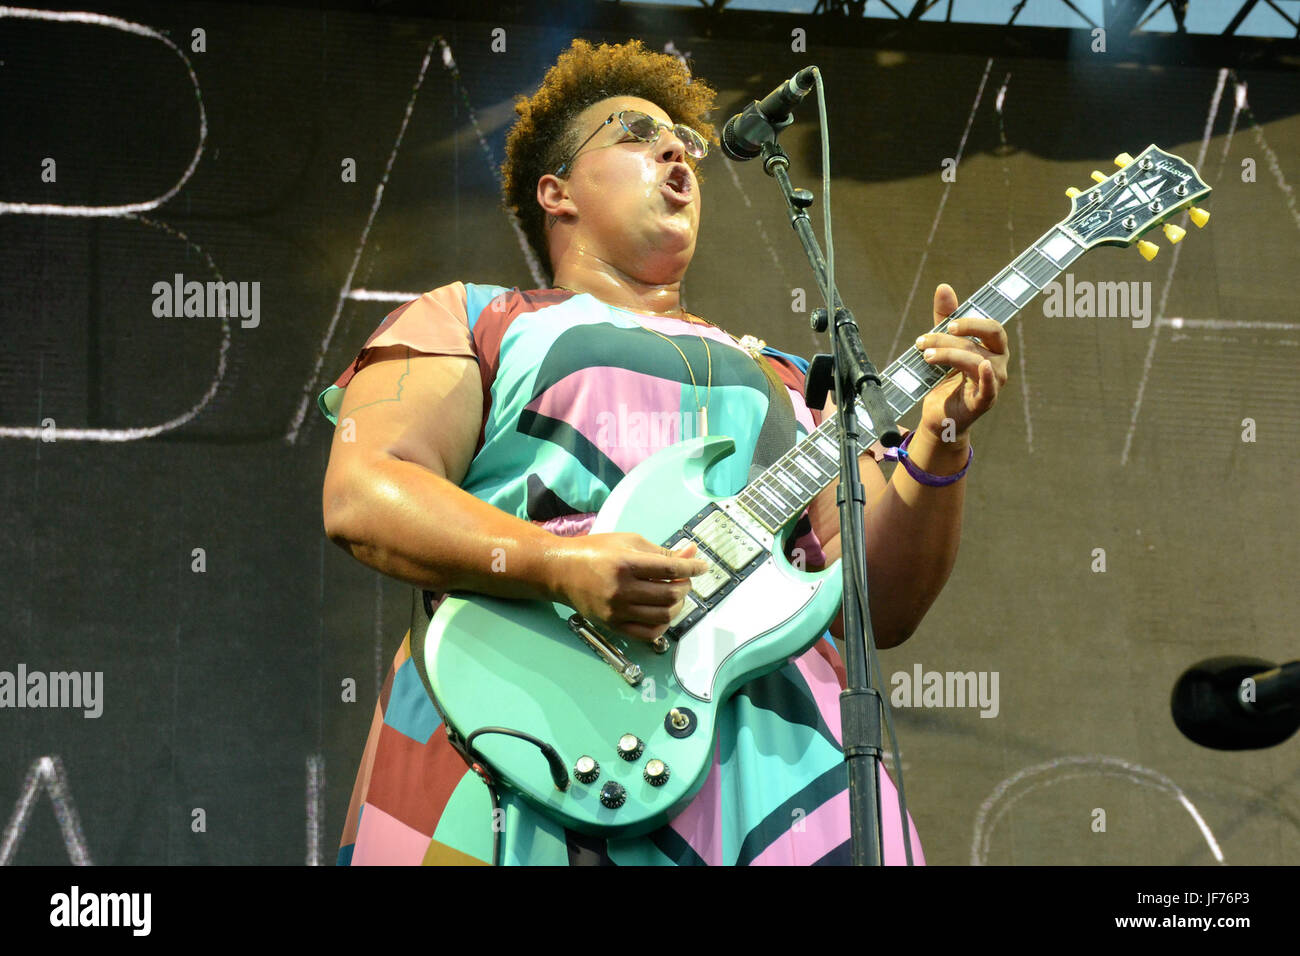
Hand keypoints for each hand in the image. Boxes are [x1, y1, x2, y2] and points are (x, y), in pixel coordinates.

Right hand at [551, 534, 707, 642]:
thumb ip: (661, 551)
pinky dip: (663, 624)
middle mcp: (621, 589)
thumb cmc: (596, 551)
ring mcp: (616, 610)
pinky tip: (663, 612)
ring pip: (663, 615)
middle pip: (669, 595)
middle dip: (685, 587)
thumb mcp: (629, 542)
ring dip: (678, 606)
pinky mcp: (613, 625)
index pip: (669, 570)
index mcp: (625, 563)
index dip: (692, 569)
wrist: (562, 571)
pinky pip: (648, 633)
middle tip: (684, 580)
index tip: (702, 567)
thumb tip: (692, 554)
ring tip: (675, 595)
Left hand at [914, 283, 1009, 440]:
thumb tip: (944, 286)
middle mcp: (997, 362)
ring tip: (926, 355)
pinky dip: (988, 377)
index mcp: (992, 347)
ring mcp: (994, 382)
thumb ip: (945, 318)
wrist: (939, 415)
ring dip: (948, 354)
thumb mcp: (942, 344)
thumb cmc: (945, 378)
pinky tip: (984, 367)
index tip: (947, 322)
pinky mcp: (985, 400)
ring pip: (977, 359)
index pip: (991, 327)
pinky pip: (990, 387)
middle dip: (958, 333)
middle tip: (929, 338)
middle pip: (987, 338)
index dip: (971, 322)